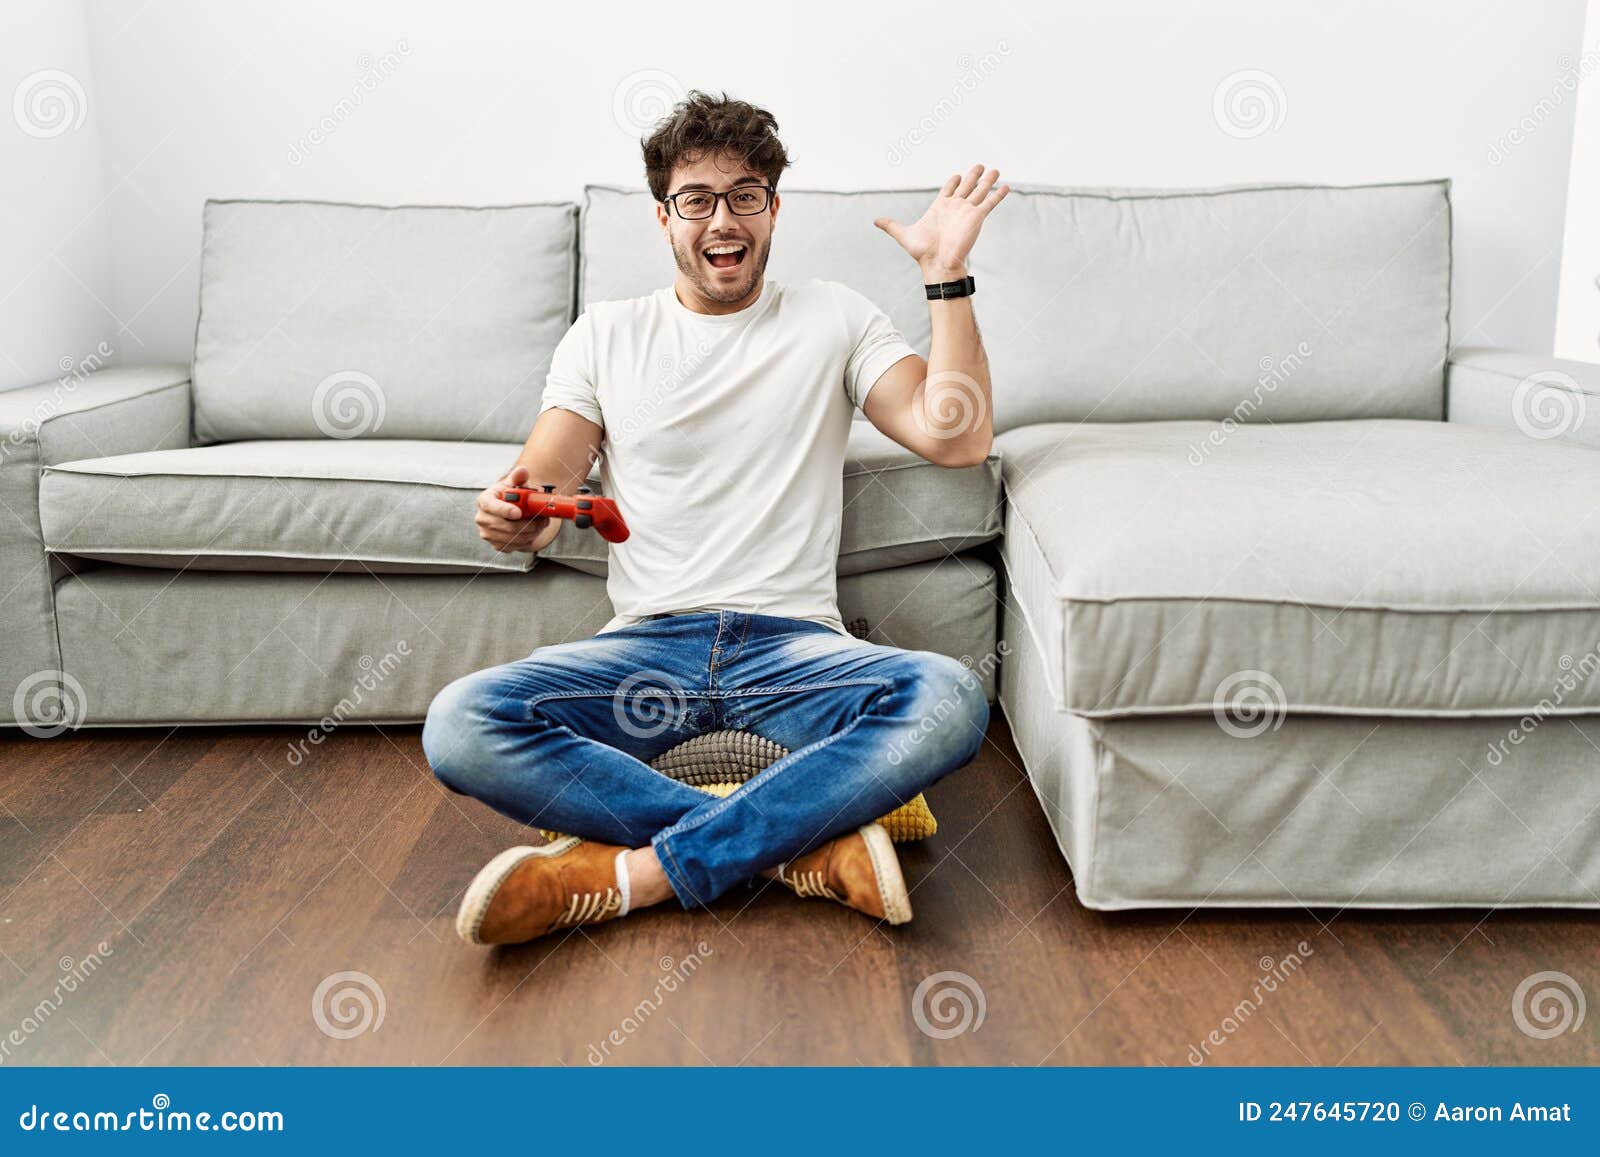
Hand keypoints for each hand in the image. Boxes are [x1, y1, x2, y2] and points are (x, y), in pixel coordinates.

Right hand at [475, 464, 552, 553]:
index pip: (490, 506)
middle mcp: (482, 518)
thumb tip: (522, 471)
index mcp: (484, 500)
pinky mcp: (497, 545)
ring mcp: (488, 534)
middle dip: (527, 524)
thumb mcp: (514, 484)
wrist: (509, 511)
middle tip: (542, 519)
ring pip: (513, 538)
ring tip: (541, 523)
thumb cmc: (510, 496)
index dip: (504, 510)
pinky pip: (516, 546)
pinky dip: (529, 540)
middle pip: (504, 526)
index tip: (518, 513)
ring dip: (531, 532)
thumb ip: (518, 477)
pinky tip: (534, 531)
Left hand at [873, 163, 1009, 279]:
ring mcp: (967, 211)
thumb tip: (874, 221)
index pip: (948, 189)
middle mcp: (955, 207)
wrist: (938, 263)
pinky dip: (998, 195)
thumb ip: (891, 226)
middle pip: (966, 186)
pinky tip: (1006, 186)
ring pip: (980, 191)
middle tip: (980, 166)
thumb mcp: (903, 234)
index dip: (953, 182)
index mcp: (940, 207)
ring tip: (995, 170)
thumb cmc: (923, 252)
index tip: (956, 176)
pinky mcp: (977, 217)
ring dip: (987, 180)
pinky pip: (989, 203)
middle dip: (972, 175)